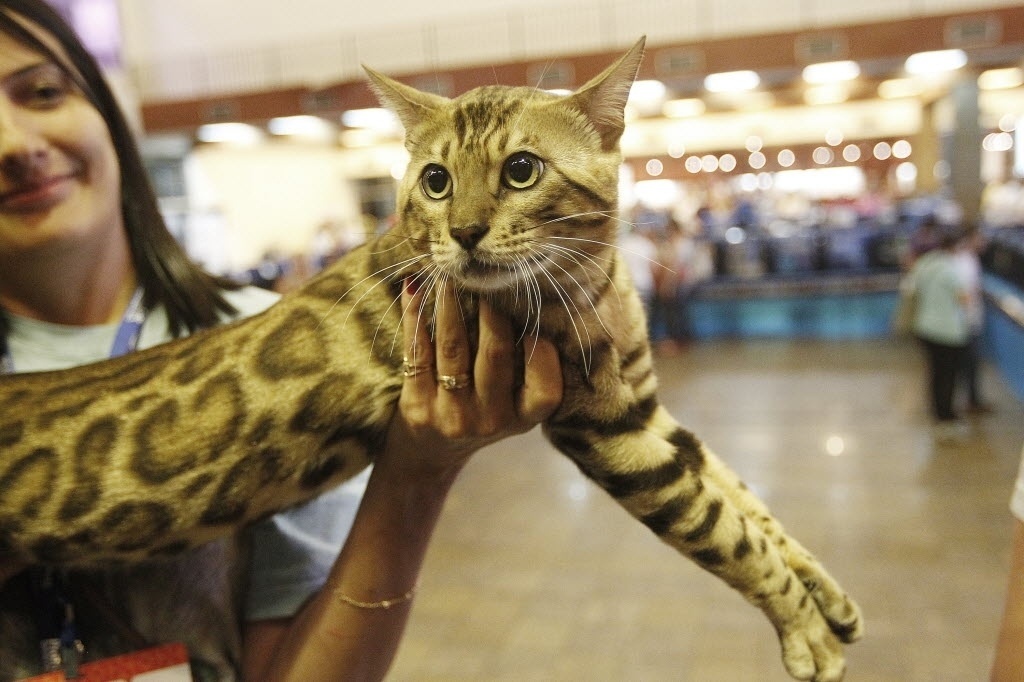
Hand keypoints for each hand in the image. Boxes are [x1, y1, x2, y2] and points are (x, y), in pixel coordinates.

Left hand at [384, 278, 561, 474]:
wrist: (429, 454)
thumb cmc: (481, 411)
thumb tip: (531, 295)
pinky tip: (414, 289)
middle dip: (492, 307)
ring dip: (451, 302)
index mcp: (523, 417)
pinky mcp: (417, 407)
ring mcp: (452, 415)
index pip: (545, 388)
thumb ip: (527, 365)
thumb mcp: (514, 402)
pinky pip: (417, 351)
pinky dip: (415, 316)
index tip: (535, 312)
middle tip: (487, 271)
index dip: (542, 351)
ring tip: (449, 272)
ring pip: (453, 346)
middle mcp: (491, 419)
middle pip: (495, 354)